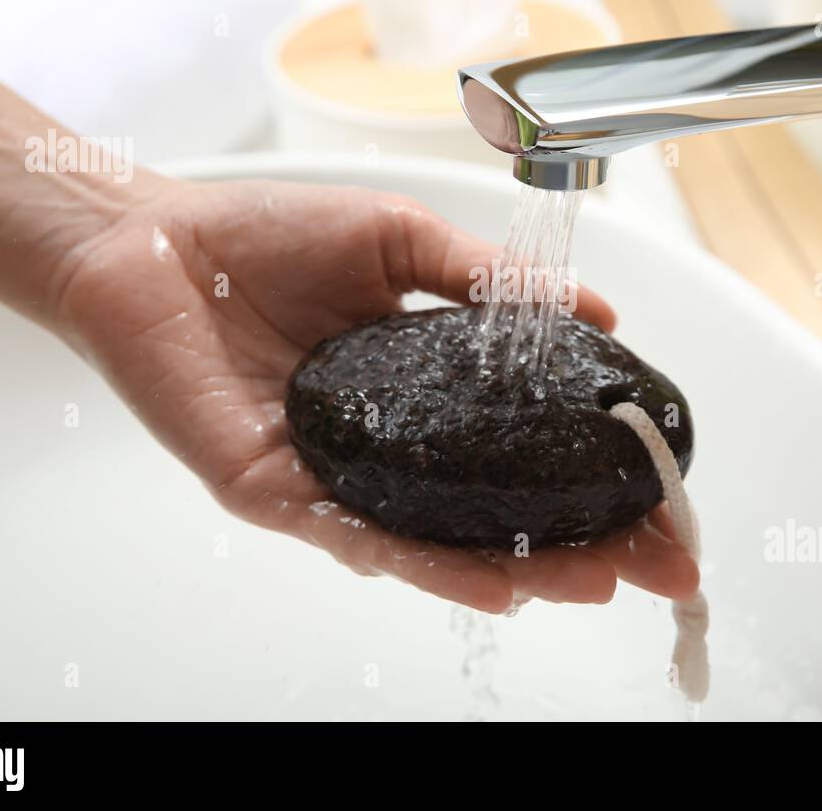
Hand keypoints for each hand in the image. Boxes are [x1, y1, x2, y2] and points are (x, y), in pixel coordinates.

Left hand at [51, 176, 699, 612]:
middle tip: (660, 565)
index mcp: (423, 391)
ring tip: (597, 584)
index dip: (598, 472)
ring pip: (440, 543)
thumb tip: (596, 306)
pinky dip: (427, 566)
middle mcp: (390, 447)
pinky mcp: (279, 493)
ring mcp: (338, 477)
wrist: (152, 242)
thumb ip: (488, 279)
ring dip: (525, 570)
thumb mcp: (399, 239)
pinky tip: (494, 586)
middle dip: (584, 542)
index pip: (525, 444)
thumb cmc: (266, 235)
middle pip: (497, 511)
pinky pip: (360, 537)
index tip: (668, 490)